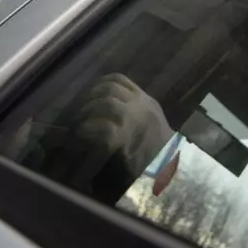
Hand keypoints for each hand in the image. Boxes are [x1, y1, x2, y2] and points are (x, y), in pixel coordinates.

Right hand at [51, 74, 172, 195]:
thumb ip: (103, 150)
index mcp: (135, 137)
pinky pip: (120, 79)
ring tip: (84, 104)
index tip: (76, 134)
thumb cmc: (145, 168)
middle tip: (76, 118)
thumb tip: (78, 140)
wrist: (171, 156)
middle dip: (87, 109)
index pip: (104, 128)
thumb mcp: (123, 167)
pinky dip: (104, 82)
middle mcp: (138, 114)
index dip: (86, 130)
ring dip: (93, 94)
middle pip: (106, 103)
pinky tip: (95, 91)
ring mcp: (141, 101)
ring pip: (111, 86)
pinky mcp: (143, 94)